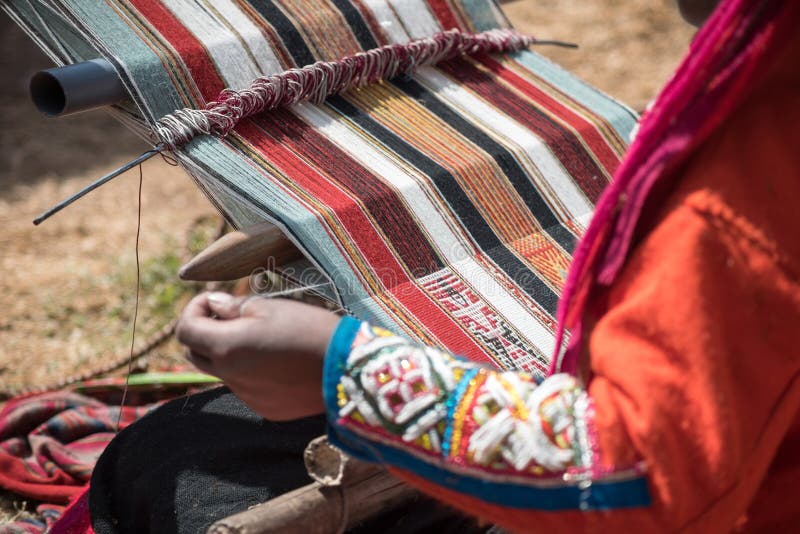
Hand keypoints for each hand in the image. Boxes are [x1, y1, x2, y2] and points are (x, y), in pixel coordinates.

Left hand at [175, 292, 340, 420]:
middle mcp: (229, 376)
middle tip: (231, 317)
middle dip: (204, 332)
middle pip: (194, 353)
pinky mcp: (264, 408)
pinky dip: (251, 372)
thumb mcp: (270, 307)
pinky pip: (245, 387)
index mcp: (225, 346)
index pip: (185, 329)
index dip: (194, 309)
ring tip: (262, 339)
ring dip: (229, 352)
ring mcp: (246, 395)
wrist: (344, 368)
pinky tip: (280, 362)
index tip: (215, 301)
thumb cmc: (308, 329)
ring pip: (222, 371)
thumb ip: (233, 307)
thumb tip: (213, 305)